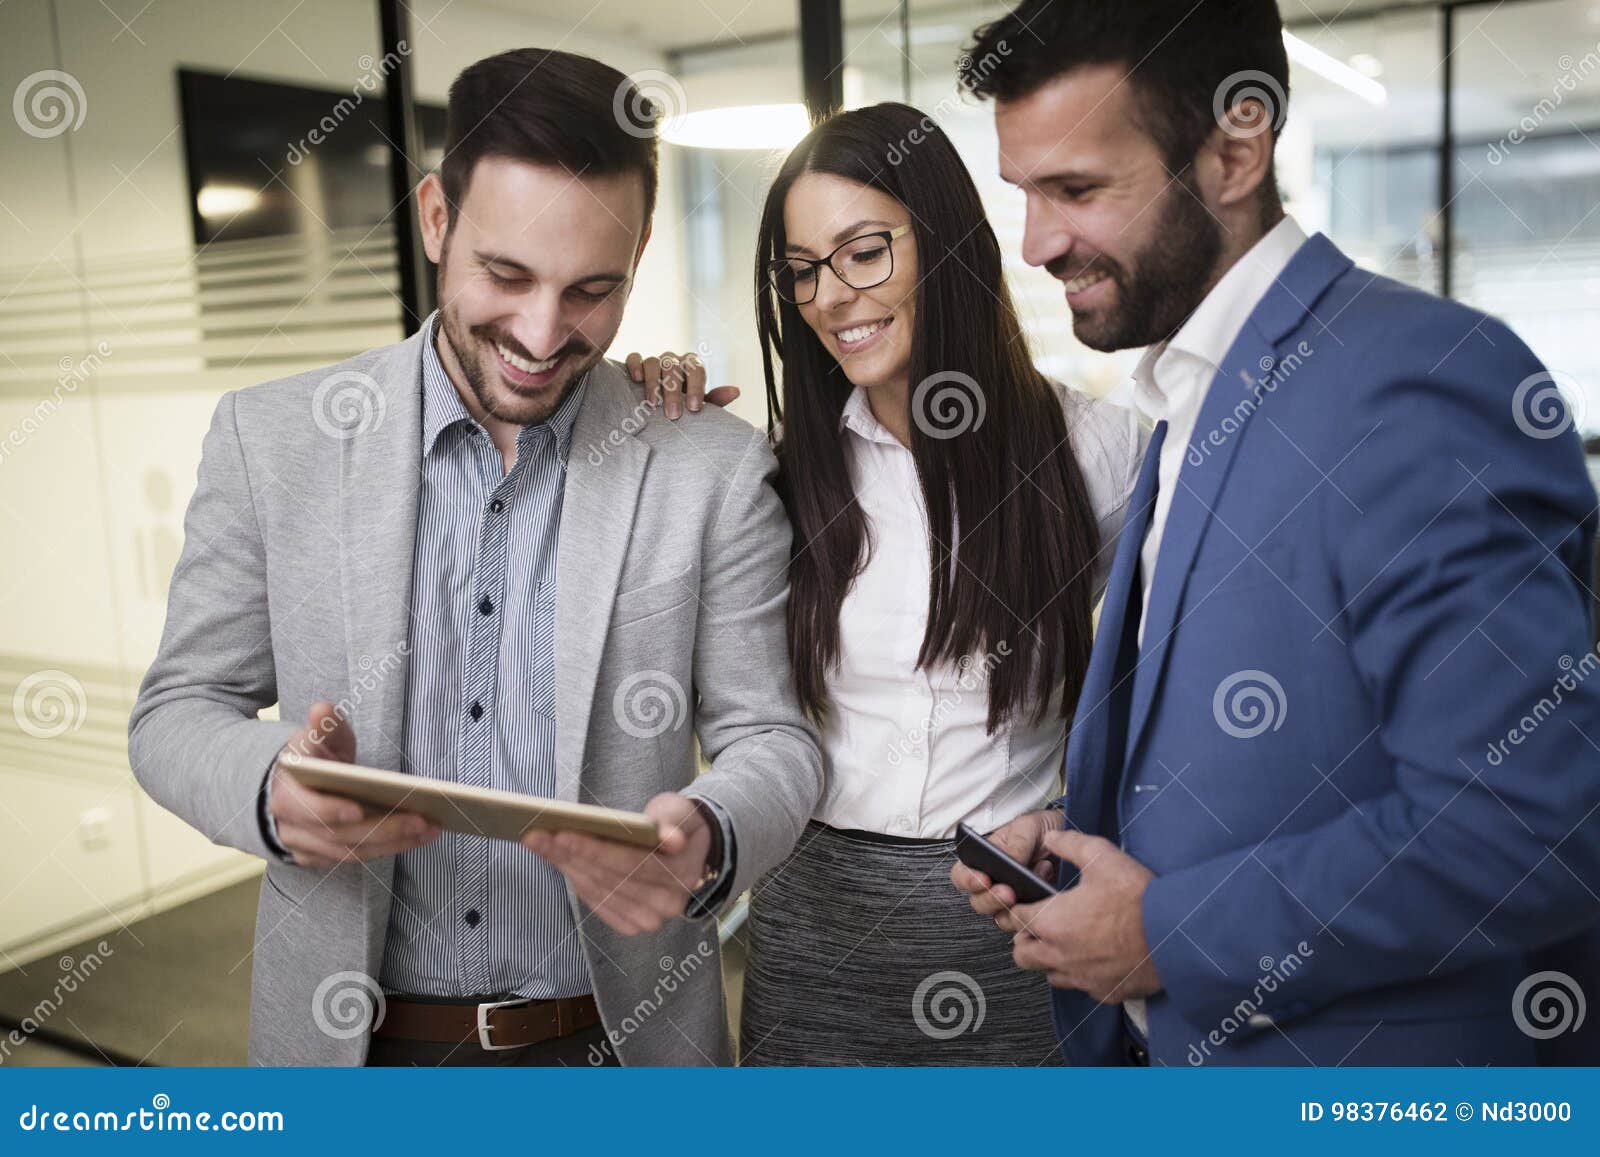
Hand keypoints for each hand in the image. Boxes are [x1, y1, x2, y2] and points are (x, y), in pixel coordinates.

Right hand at [268, 700, 439, 868]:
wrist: (295, 787)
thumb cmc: (312, 759)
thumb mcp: (316, 738)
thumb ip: (323, 726)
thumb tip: (322, 711)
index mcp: (286, 794)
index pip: (304, 808)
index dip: (329, 811)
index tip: (358, 809)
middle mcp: (292, 827)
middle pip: (339, 836)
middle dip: (382, 829)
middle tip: (420, 820)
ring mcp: (307, 847)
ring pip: (352, 852)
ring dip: (394, 842)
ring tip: (431, 828)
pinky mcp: (324, 858)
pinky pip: (361, 857)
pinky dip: (392, 848)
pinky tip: (420, 836)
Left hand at [522, 792, 711, 934]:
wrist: (690, 852)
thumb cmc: (679, 824)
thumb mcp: (680, 811)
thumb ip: (673, 821)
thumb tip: (671, 839)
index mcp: (682, 872)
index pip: (633, 863)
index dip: (596, 850)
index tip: (563, 833)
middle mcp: (667, 903)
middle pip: (609, 879)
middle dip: (570, 856)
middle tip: (536, 836)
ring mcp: (649, 919)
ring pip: (598, 892)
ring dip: (566, 867)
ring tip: (538, 844)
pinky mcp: (632, 925)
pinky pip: (597, 903)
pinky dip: (575, 880)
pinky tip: (556, 860)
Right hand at [625, 350, 740, 418]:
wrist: (662, 408)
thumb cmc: (684, 406)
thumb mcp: (699, 406)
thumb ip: (716, 400)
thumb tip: (735, 391)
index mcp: (692, 367)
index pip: (696, 369)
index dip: (696, 388)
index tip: (694, 408)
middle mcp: (674, 360)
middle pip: (673, 367)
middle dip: (674, 392)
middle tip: (673, 415)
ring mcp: (656, 361)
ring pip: (654, 362)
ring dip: (654, 383)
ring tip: (653, 404)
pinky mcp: (637, 363)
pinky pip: (635, 357)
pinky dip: (635, 365)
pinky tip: (636, 379)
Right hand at [950, 808, 1059, 932]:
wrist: (1069, 840)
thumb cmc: (1041, 830)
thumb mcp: (1028, 827)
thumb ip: (1017, 843)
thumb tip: (1010, 861)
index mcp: (983, 860)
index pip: (962, 875)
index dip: (967, 880)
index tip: (982, 878)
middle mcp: (994, 883)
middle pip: (979, 902)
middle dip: (991, 899)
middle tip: (1007, 892)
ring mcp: (1013, 899)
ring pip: (1001, 917)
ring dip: (1013, 909)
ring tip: (1029, 891)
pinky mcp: (1031, 911)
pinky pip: (1026, 922)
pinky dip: (1035, 910)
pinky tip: (1045, 887)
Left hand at [1010, 831, 1161, 1002]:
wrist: (1176, 935)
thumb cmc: (1139, 898)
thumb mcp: (1102, 857)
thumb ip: (1070, 844)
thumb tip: (1052, 839)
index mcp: (1052, 922)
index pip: (1016, 918)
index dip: (1021, 907)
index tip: (1031, 903)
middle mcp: (1060, 955)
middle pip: (1022, 954)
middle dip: (1027, 938)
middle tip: (1044, 924)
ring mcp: (1082, 978)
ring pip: (1049, 974)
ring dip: (1052, 958)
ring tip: (1069, 941)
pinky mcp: (1104, 992)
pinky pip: (1081, 987)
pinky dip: (1082, 974)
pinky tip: (1096, 957)